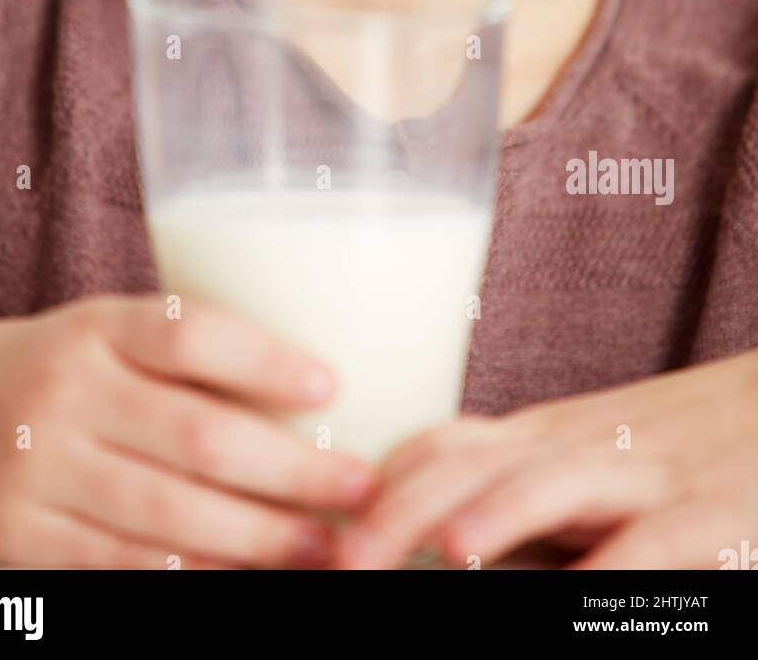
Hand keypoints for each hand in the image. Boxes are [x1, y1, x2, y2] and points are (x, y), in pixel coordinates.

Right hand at [0, 294, 376, 568]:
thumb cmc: (33, 368)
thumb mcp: (93, 333)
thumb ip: (176, 357)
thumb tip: (303, 393)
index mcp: (92, 328)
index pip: (185, 332)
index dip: (264, 359)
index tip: (330, 386)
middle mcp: (66, 394)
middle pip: (196, 436)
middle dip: (292, 472)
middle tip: (360, 488)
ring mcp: (38, 472)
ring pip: (169, 516)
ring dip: (260, 539)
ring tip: (326, 547)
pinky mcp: (18, 542)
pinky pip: (122, 568)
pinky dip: (194, 576)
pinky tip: (245, 576)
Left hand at [334, 349, 757, 569]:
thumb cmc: (671, 448)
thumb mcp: (583, 462)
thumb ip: (516, 493)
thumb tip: (424, 538)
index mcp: (541, 436)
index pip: (442, 443)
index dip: (378, 482)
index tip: (320, 528)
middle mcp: (580, 446)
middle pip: (478, 461)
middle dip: (405, 508)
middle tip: (345, 556)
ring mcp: (645, 476)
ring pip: (562, 480)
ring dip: (504, 511)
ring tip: (453, 547)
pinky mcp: (712, 515)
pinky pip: (659, 539)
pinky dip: (618, 568)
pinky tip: (585, 596)